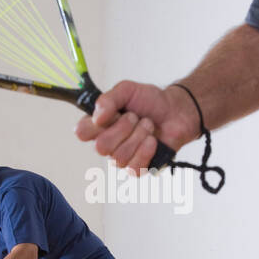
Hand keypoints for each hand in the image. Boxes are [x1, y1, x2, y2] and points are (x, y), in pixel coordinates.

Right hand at [74, 81, 197, 174]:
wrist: (177, 111)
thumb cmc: (150, 101)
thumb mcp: (127, 90)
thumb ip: (108, 99)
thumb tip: (97, 118)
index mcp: (98, 125)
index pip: (80, 133)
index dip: (95, 125)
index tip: (113, 114)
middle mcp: (107, 143)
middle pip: (101, 147)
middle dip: (123, 128)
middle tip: (135, 117)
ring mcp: (121, 158)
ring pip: (119, 158)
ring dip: (138, 136)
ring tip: (148, 125)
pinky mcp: (138, 169)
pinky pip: (134, 168)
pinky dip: (146, 151)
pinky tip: (153, 141)